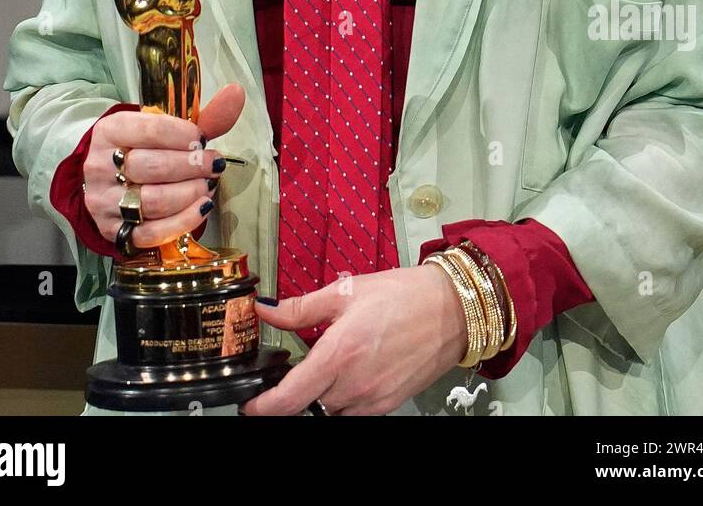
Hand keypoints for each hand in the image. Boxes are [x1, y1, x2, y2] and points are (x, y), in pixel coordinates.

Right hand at [82, 82, 244, 250]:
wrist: (109, 178)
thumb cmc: (143, 148)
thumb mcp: (164, 126)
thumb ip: (203, 115)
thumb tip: (236, 93)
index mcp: (110, 131)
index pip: (151, 130)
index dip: (185, 135)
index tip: (202, 139)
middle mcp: (101, 166)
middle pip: (153, 167)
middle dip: (192, 166)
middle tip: (212, 164)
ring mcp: (104, 201)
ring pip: (153, 201)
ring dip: (190, 193)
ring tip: (206, 185)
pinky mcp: (114, 230)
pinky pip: (151, 233)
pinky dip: (183, 221)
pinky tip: (201, 207)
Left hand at [241, 263, 468, 415]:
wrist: (451, 309)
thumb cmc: (403, 295)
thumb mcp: (345, 291)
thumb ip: (301, 307)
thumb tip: (266, 310)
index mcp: (339, 353)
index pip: (290, 398)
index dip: (264, 407)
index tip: (251, 405)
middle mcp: (355, 383)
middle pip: (309, 404)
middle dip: (299, 388)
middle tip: (302, 364)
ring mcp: (373, 398)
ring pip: (332, 409)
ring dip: (324, 392)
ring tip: (334, 362)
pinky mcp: (389, 405)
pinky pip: (355, 411)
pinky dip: (346, 396)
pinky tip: (354, 371)